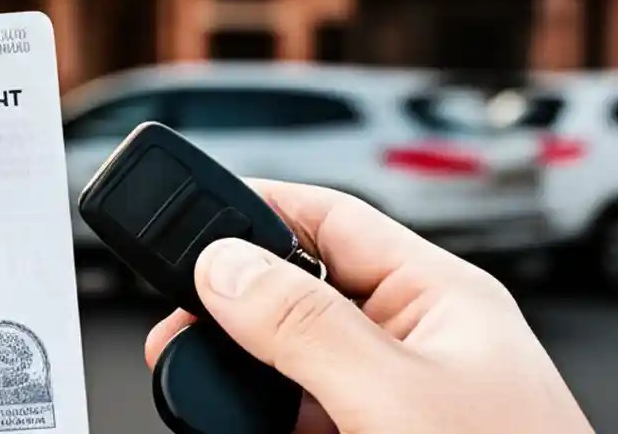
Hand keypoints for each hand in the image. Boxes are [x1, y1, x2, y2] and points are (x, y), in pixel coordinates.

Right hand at [145, 181, 592, 433]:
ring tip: (198, 381)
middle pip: (299, 295)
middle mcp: (415, 343)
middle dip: (234, 306)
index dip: (257, 206)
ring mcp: (395, 403)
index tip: (189, 214)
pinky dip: (260, 420)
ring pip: (291, 365)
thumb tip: (224, 267)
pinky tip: (238, 425)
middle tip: (178, 321)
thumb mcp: (397, 396)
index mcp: (439, 297)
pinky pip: (300, 418)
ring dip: (241, 374)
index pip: (332, 219)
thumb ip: (306, 328)